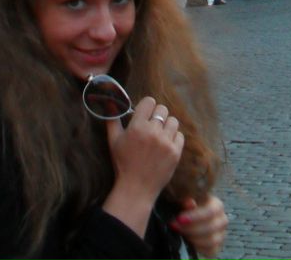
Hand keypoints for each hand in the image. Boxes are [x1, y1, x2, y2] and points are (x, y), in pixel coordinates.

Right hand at [102, 97, 183, 235]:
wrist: (136, 188)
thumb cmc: (123, 163)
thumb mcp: (113, 140)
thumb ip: (112, 119)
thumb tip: (110, 102)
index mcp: (137, 127)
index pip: (149, 102)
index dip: (147, 106)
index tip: (144, 113)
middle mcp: (153, 132)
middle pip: (163, 109)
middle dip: (157, 114)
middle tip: (152, 124)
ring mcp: (166, 142)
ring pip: (173, 121)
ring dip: (167, 125)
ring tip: (160, 134)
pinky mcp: (176, 153)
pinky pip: (180, 135)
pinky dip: (174, 137)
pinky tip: (165, 144)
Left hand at [169, 195, 227, 257]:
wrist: (184, 216)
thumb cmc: (184, 204)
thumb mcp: (182, 199)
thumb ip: (186, 199)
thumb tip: (189, 202)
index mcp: (216, 204)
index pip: (211, 211)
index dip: (196, 216)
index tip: (179, 219)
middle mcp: (222, 219)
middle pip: (212, 227)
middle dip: (191, 228)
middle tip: (175, 226)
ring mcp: (221, 234)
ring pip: (212, 240)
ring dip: (193, 238)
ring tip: (180, 233)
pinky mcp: (217, 246)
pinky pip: (211, 251)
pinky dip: (198, 248)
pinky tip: (187, 241)